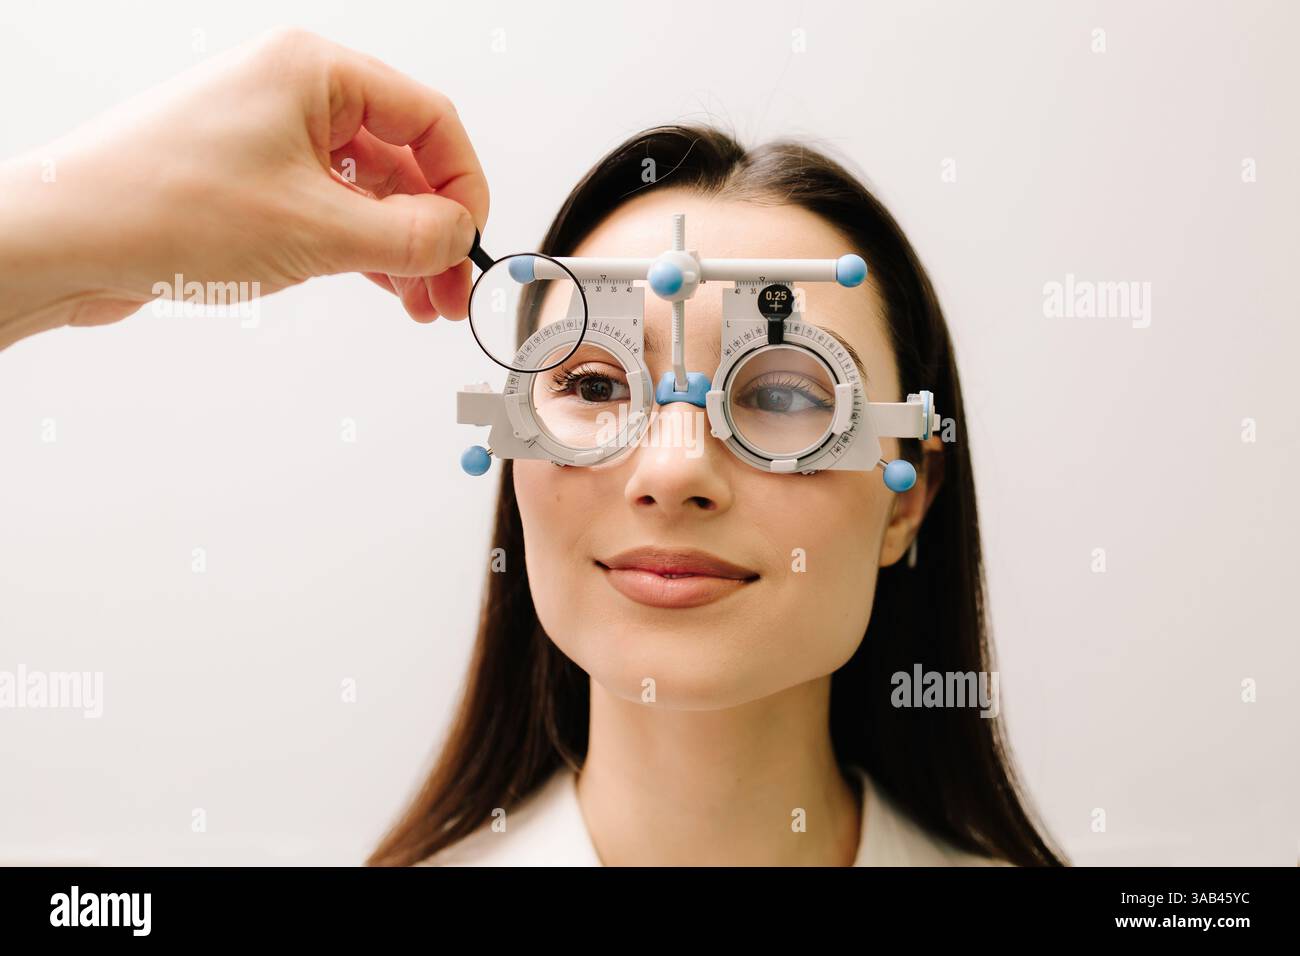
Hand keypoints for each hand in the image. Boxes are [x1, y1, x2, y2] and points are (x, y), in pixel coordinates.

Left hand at [0, 27, 489, 349]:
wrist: (66, 237)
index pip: (429, 120)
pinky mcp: (252, 179)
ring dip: (401, 249)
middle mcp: (297, 94)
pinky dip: (362, 250)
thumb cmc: (166, 207)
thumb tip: (461, 237)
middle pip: (402, 160)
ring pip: (369, 192)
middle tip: (449, 290)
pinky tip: (382, 289)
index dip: (464, 184)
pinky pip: (332, 209)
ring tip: (419, 305)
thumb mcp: (318, 230)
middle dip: (433, 229)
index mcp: (316, 72)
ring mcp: (273, 137)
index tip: (473, 241)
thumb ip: (409, 236)